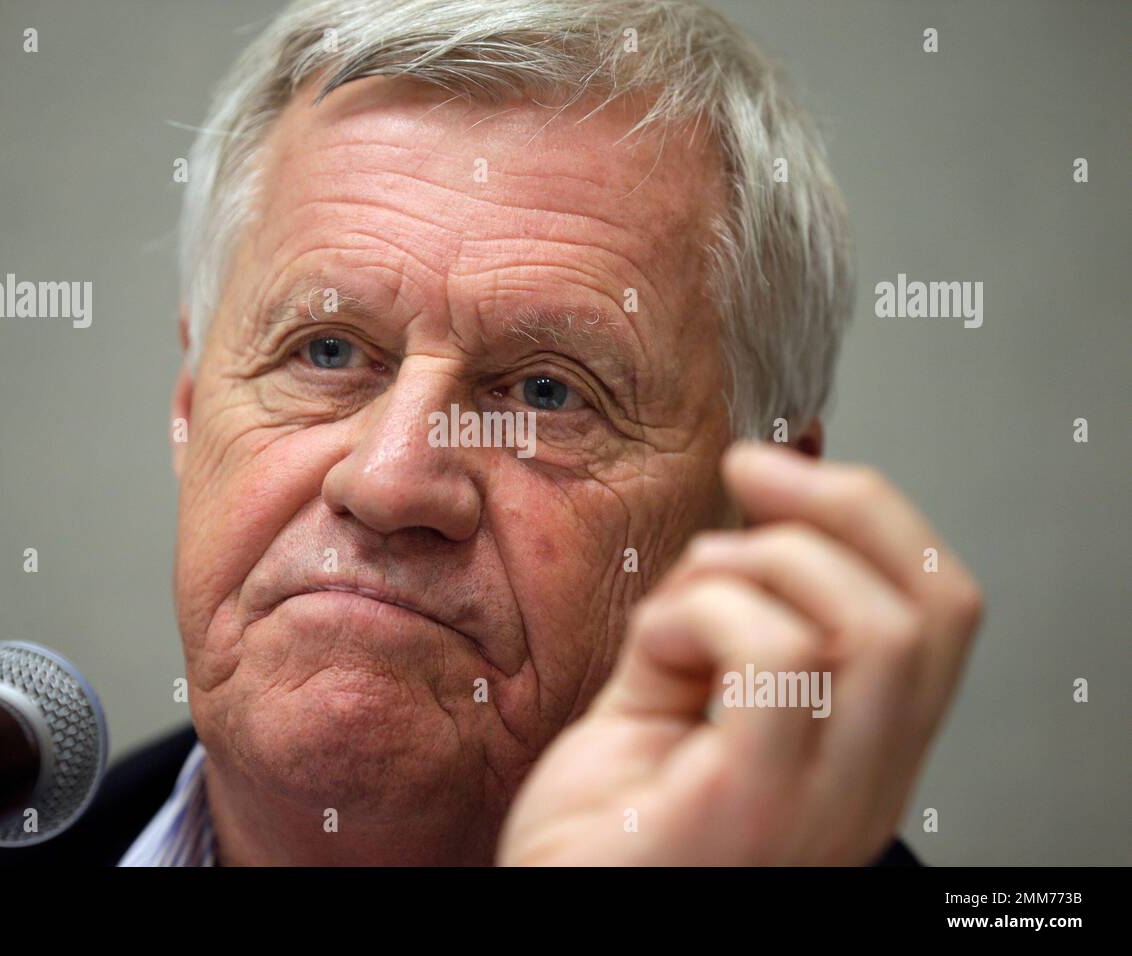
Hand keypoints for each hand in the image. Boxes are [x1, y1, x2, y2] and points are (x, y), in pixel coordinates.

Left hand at [497, 440, 983, 864]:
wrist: (551, 921)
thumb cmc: (599, 835)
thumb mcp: (668, 703)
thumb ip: (714, 626)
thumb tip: (740, 526)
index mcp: (856, 753)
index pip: (941, 610)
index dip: (877, 515)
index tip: (779, 468)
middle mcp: (862, 787)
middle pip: (933, 607)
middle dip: (838, 506)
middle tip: (743, 476)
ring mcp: (817, 807)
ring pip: (870, 628)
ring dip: (761, 566)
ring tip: (679, 606)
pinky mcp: (748, 810)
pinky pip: (776, 660)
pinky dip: (707, 611)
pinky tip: (655, 648)